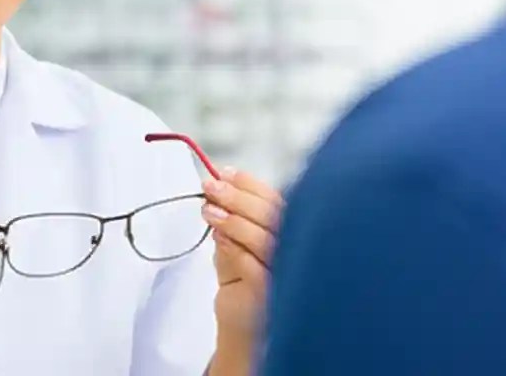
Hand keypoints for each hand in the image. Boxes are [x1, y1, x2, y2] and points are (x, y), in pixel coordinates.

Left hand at [202, 169, 282, 344]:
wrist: (245, 332)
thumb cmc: (244, 286)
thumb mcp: (235, 246)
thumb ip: (231, 221)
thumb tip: (216, 189)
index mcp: (292, 235)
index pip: (277, 202)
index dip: (251, 185)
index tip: (225, 173)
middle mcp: (297, 253)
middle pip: (273, 217)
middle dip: (238, 197)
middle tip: (211, 186)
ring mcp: (287, 276)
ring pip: (266, 240)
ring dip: (234, 221)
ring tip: (208, 211)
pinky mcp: (273, 298)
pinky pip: (256, 268)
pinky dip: (235, 249)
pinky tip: (218, 237)